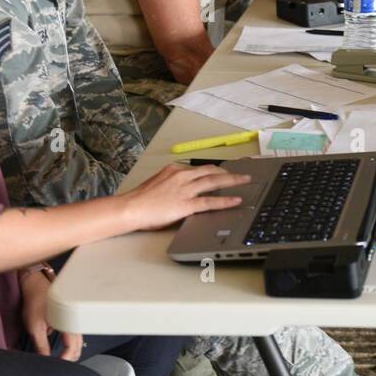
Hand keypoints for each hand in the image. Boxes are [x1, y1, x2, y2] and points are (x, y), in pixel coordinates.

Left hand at [20, 271, 81, 361]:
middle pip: (79, 346)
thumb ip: (41, 345)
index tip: (56, 366)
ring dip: (71, 351)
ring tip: (61, 359)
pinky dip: (70, 344)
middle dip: (70, 358)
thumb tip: (44, 359)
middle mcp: (74, 322)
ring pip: (77, 341)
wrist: (35, 284)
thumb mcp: (35, 327)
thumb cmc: (36, 301)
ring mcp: (73, 319)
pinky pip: (74, 335)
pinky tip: (62, 347)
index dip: (65, 360)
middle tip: (59, 365)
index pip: (72, 348)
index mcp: (69, 324)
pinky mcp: (69, 318)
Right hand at [118, 164, 250, 232]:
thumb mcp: (159, 183)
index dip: (216, 169)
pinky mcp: (186, 204)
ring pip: (215, 182)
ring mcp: (185, 189)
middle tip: (241, 174)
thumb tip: (187, 188)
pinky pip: (210, 201)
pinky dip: (225, 200)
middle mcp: (182, 176)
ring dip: (233, 181)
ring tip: (245, 181)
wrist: (130, 208)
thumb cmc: (140, 199)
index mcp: (175, 169)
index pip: (200, 168)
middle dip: (229, 172)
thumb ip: (175, 183)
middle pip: (211, 171)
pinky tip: (236, 200)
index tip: (225, 170)